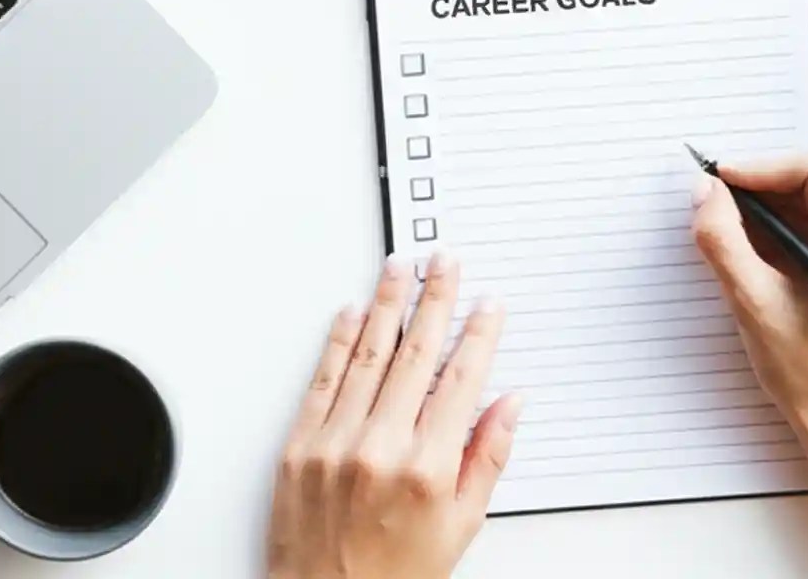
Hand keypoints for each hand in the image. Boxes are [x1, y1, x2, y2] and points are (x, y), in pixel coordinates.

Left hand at [269, 251, 522, 578]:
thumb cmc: (396, 576)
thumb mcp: (462, 527)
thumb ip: (488, 458)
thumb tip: (509, 404)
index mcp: (429, 468)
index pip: (461, 380)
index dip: (478, 334)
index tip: (488, 305)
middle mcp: (380, 447)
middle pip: (415, 354)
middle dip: (434, 299)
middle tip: (444, 261)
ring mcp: (334, 443)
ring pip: (367, 355)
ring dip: (386, 304)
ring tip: (399, 268)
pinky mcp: (299, 447)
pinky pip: (323, 379)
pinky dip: (338, 341)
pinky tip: (352, 312)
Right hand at [690, 151, 807, 435]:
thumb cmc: (806, 374)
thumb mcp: (753, 303)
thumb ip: (723, 241)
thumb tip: (703, 192)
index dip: (761, 168)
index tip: (717, 181)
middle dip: (759, 188)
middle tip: (712, 204)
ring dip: (766, 208)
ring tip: (725, 228)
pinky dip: (779, 228)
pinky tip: (749, 246)